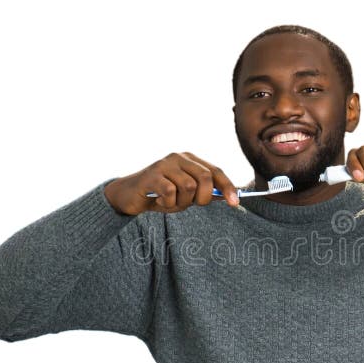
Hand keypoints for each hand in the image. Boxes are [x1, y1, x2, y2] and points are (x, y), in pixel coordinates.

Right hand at [103, 152, 240, 214]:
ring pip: (188, 187)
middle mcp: (179, 158)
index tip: (235, 203)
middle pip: (206, 178)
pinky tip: (157, 200)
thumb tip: (231, 198)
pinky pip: (170, 192)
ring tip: (169, 202)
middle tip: (189, 204)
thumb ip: (205, 194)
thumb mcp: (186, 195)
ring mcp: (165, 164)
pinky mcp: (152, 174)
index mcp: (190, 160)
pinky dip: (167, 203)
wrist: (129, 196)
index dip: (227, 187)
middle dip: (202, 198)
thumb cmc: (160, 195)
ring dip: (181, 202)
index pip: (216, 171)